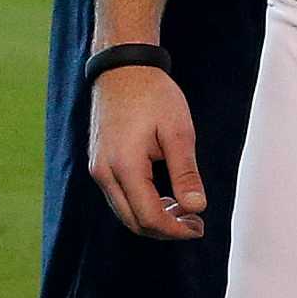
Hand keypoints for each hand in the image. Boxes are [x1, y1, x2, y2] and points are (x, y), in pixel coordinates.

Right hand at [88, 66, 205, 240]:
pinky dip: (140, 204)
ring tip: (182, 209)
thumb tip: (197, 208)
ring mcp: (98, 169)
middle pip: (134, 222)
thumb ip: (185, 172)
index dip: (175, 230)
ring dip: (153, 218)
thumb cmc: (153, 94)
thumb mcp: (177, 131)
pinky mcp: (98, 163)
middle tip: (194, 222)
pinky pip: (118, 197)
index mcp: (125, 167)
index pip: (149, 218)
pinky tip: (163, 195)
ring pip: (124, 212)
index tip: (198, 227)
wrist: (123, 68)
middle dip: (165, 229)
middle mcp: (104, 174)